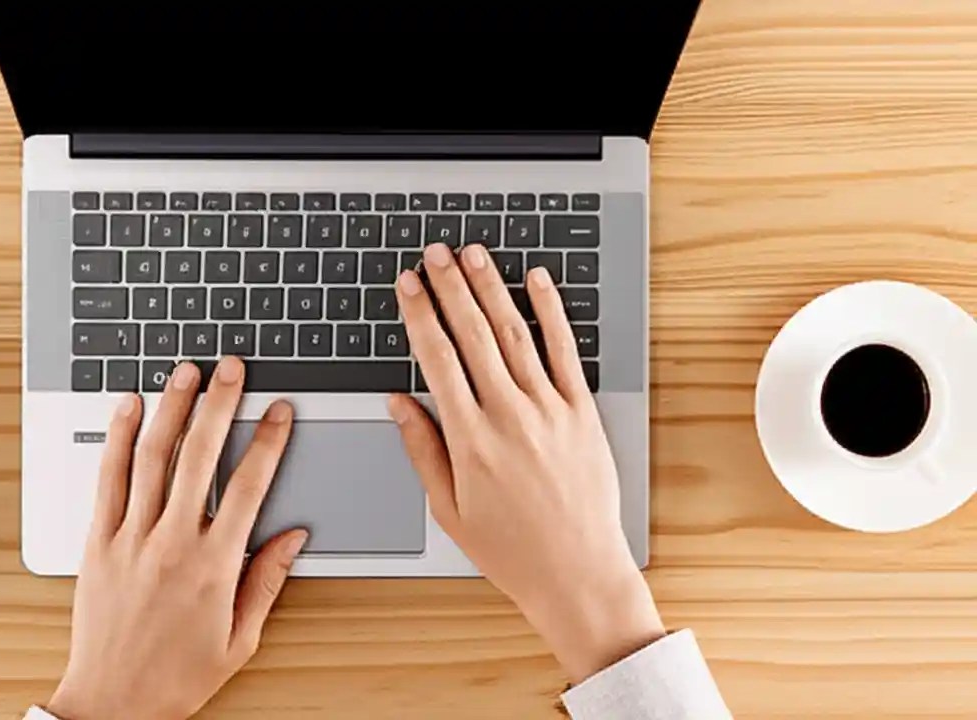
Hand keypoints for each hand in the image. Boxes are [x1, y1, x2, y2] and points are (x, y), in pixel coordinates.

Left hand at [47, 358, 306, 719]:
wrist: (111, 703)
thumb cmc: (176, 677)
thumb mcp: (239, 640)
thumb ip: (266, 581)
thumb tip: (293, 537)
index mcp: (213, 565)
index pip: (248, 486)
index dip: (268, 441)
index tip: (280, 412)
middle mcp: (171, 542)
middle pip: (200, 456)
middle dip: (220, 404)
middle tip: (233, 368)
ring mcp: (130, 538)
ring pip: (153, 457)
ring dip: (172, 408)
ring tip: (187, 372)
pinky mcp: (98, 541)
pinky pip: (108, 479)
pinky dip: (119, 438)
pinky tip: (130, 407)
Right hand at [389, 243, 664, 682]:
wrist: (577, 572)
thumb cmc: (511, 548)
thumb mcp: (448, 508)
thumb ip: (422, 448)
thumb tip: (399, 401)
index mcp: (470, 438)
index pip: (437, 358)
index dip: (419, 315)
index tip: (407, 284)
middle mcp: (509, 415)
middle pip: (473, 334)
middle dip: (449, 288)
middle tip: (434, 254)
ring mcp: (550, 409)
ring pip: (515, 334)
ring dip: (492, 289)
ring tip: (473, 254)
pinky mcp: (582, 412)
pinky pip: (566, 351)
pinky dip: (551, 312)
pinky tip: (538, 281)